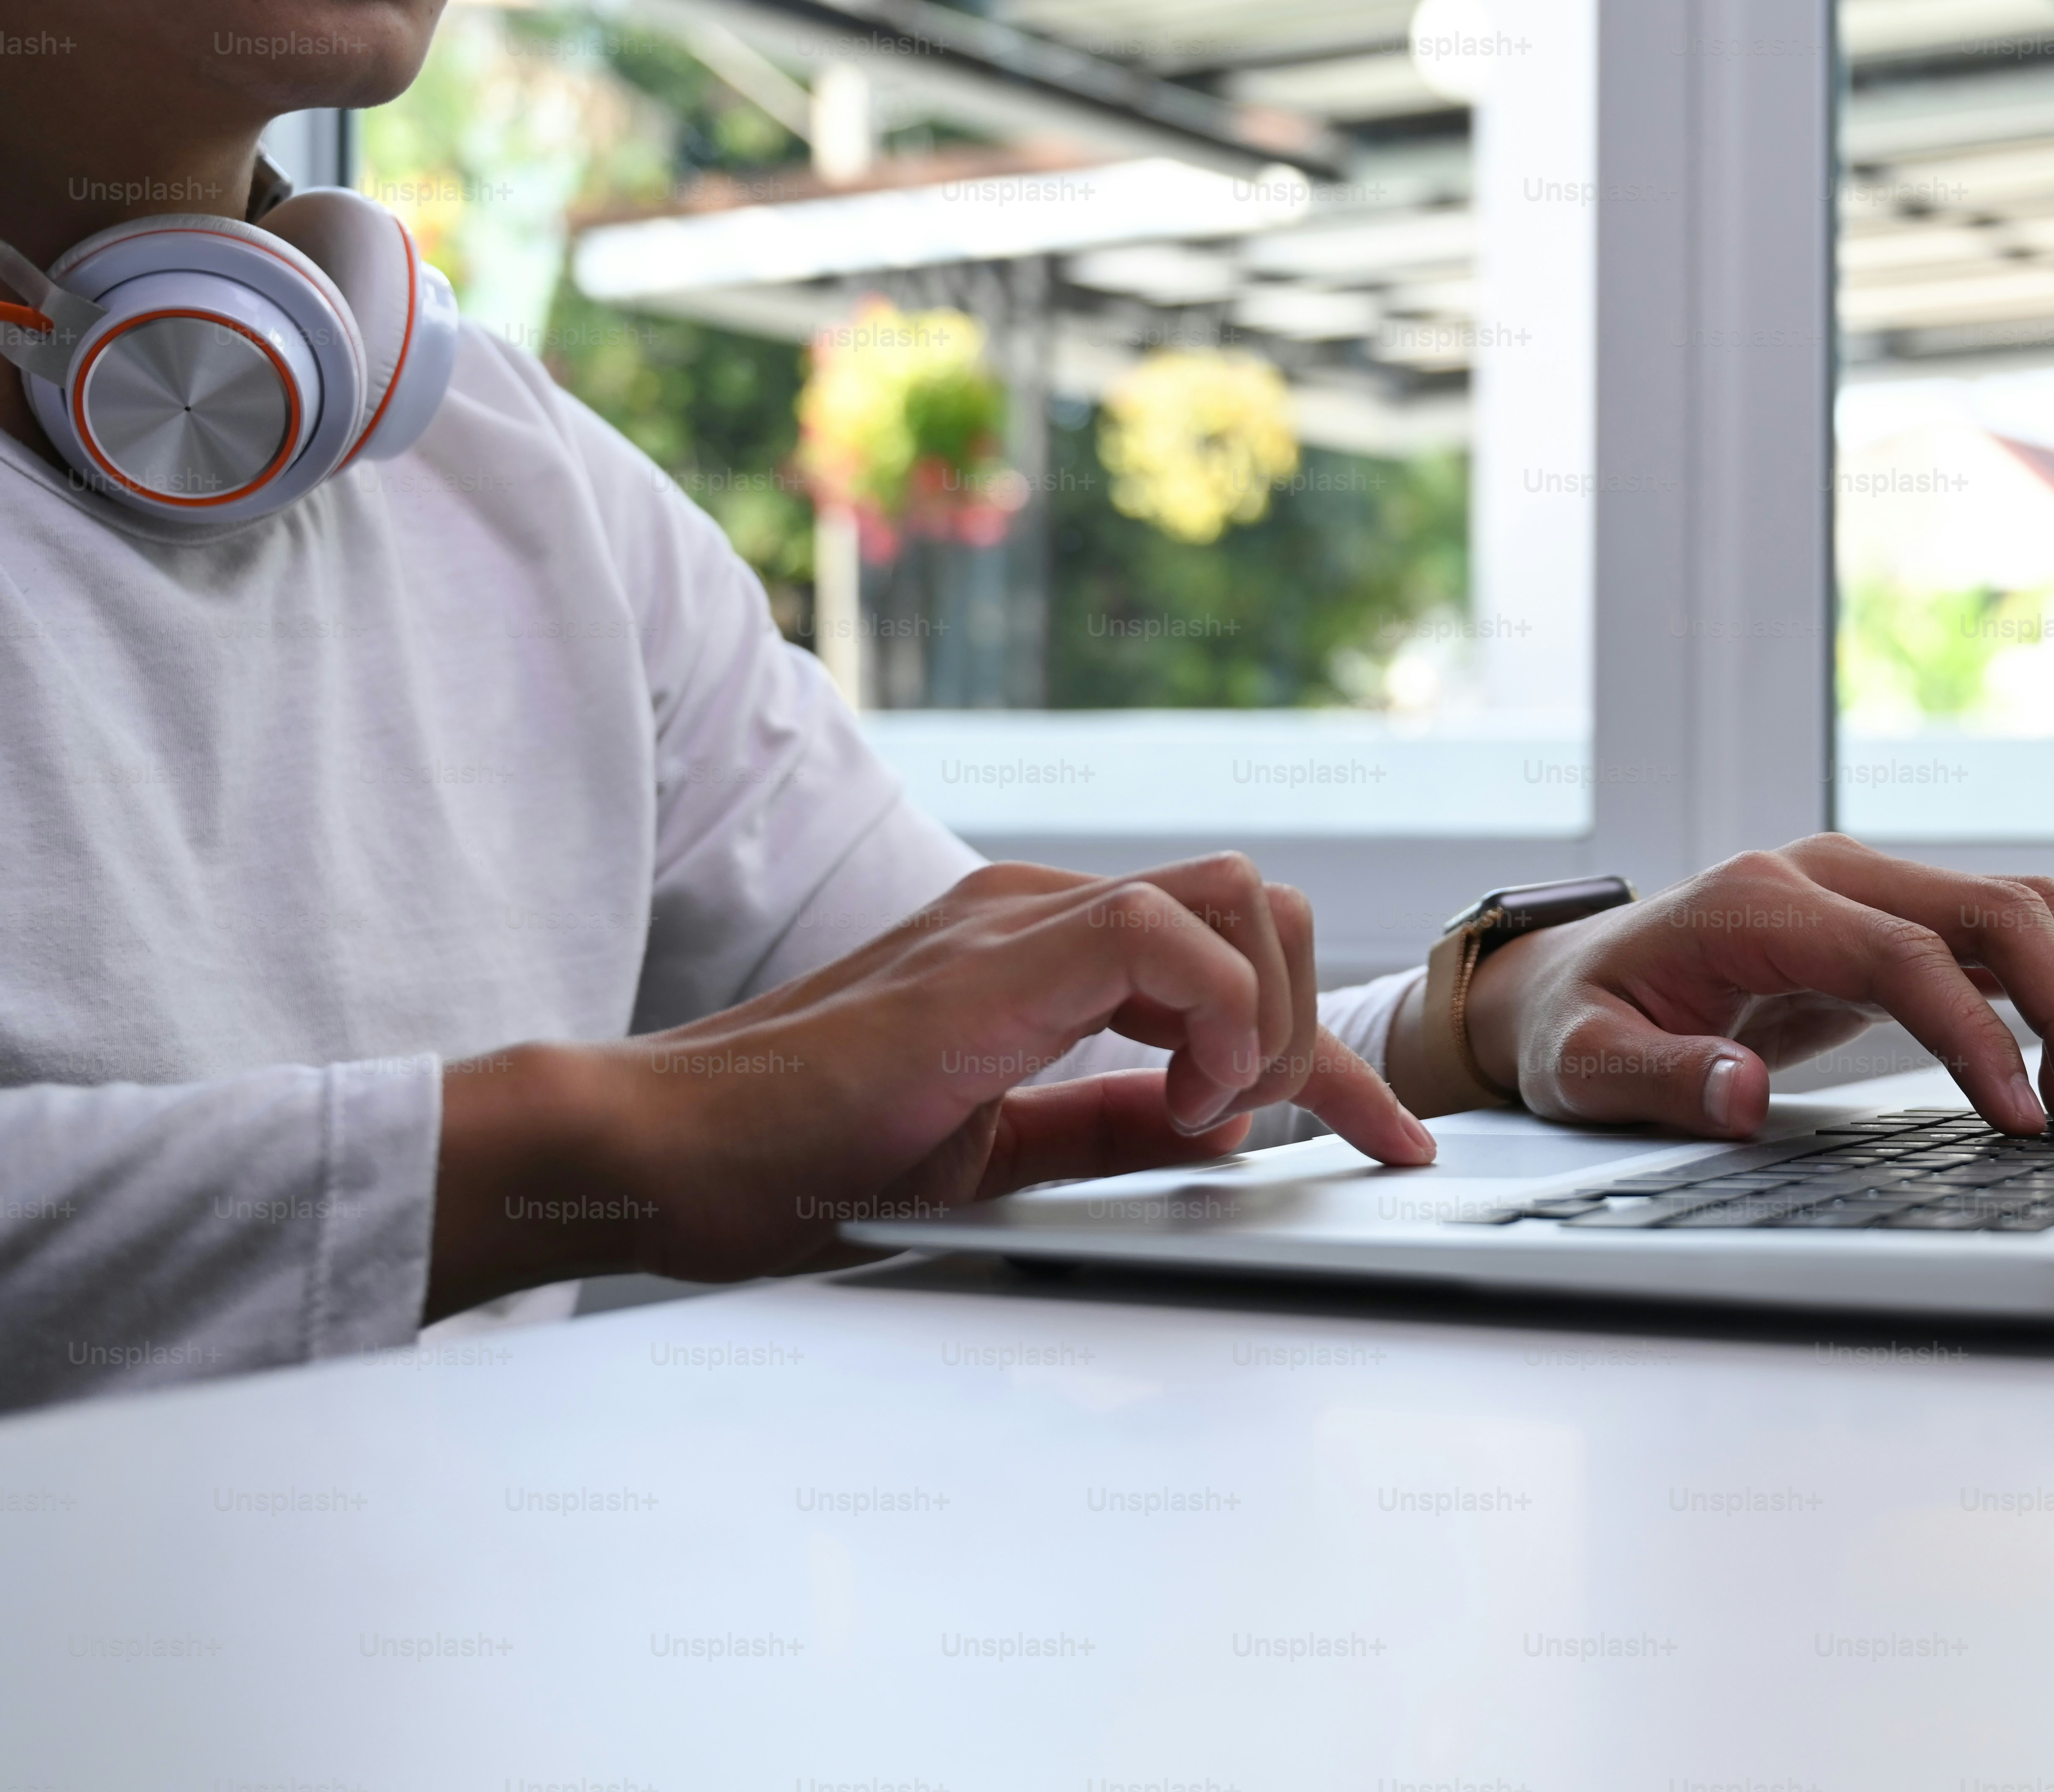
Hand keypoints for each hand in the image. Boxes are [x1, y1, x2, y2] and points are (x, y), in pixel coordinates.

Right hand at [428, 857, 1433, 1318]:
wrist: (659, 1155)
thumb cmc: (793, 1162)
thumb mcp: (996, 1157)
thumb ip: (1103, 1129)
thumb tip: (1221, 1127)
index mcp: (1036, 954)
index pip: (1231, 959)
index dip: (1328, 1058)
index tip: (1389, 1142)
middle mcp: (1035, 913)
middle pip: (1261, 905)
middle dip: (1308, 1026)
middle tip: (1263, 1134)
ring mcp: (1013, 922)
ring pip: (1239, 896)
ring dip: (1261, 1016)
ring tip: (1200, 1115)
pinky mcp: (991, 955)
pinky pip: (1166, 931)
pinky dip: (1209, 1017)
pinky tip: (1173, 1103)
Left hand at [1417, 834, 2053, 1138]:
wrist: (1569, 982)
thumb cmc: (1578, 1025)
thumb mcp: (1586, 1069)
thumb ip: (1663, 1081)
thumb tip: (1742, 1096)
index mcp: (1756, 903)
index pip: (1903, 955)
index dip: (1975, 1035)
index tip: (2019, 1117)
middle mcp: (1824, 873)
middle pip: (1990, 907)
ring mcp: (1863, 888)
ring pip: (2013, 908)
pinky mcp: (1888, 921)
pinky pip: (1994, 936)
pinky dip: (2047, 992)